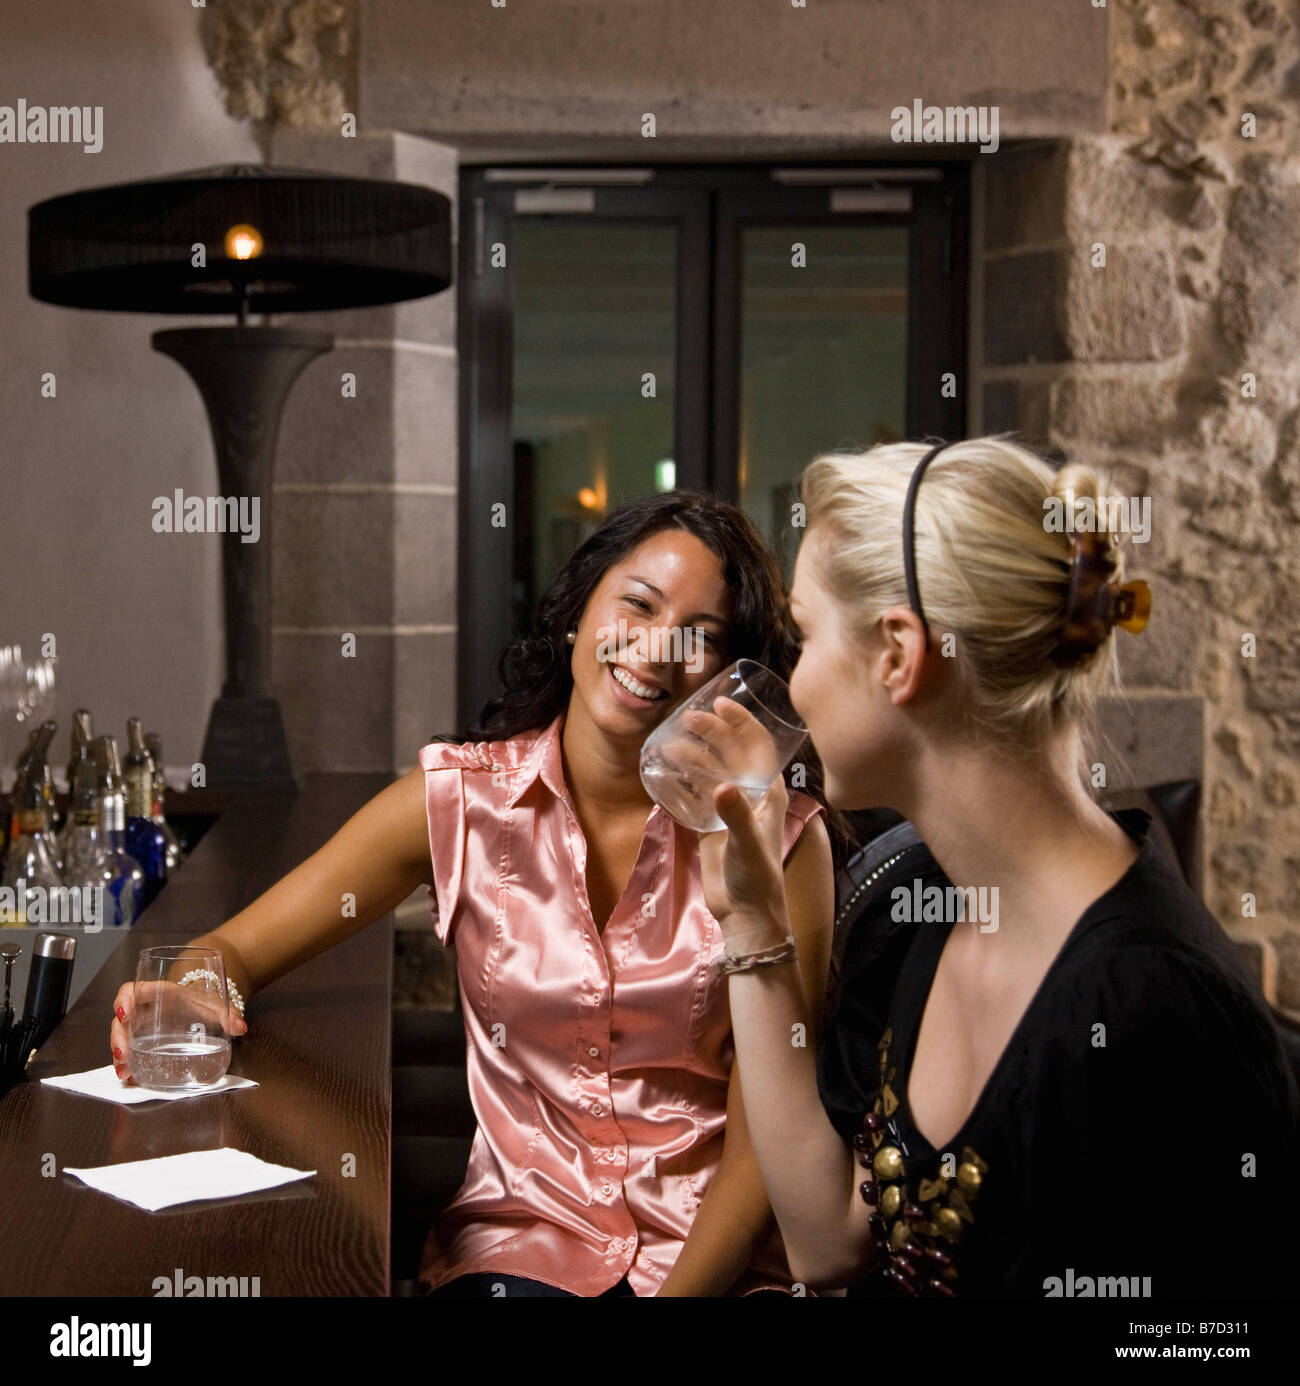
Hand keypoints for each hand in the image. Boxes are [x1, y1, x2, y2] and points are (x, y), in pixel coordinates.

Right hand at [109, 978, 247, 1084]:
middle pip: (120, 1020)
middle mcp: (144, 1009)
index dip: (123, 1000)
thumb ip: (228, 1014)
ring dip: (119, 1056)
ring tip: (124, 1073)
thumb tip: (241, 1027)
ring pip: (121, 1039)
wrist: (201, 1003)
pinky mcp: (143, 1042)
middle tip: (123, 1055)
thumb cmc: (202, 1000)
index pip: (132, 990)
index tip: (124, 1013)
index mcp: (158, 992)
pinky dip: (128, 1065)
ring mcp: (140, 1027)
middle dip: (118, 1037)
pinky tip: (130, 1078)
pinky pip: (130, 1052)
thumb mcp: (214, 1004)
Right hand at [693, 696, 790, 943]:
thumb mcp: (749, 844)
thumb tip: (721, 787)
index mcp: (769, 792)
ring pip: (711, 769)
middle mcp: (750, 794)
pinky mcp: (711, 823)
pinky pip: (696, 790)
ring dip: (693, 753)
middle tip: (689, 719)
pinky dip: (683, 777)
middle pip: (732, 751)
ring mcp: (729, 808)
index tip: (720, 704)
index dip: (742, 721)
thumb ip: (736, 816)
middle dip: (713, 731)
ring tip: (671, 744)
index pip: (759, 745)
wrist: (745, 915)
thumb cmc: (757, 878)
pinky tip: (666, 768)